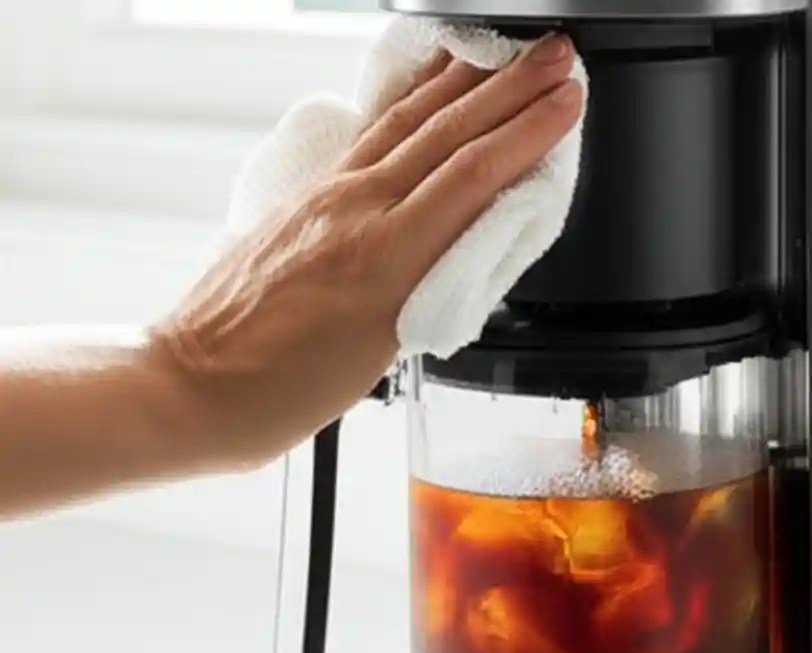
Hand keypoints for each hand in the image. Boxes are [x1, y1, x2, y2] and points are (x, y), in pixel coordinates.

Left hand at [152, 34, 583, 469]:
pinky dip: (410, 99)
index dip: (528, 131)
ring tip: (507, 52)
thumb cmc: (279, 389)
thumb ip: (434, 289)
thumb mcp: (381, 354)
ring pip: (409, 120)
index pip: (474, 174)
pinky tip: (429, 82)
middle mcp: (355, 209)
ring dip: (467, 80)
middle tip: (556, 53)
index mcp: (383, 256)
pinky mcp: (307, 195)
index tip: (568, 99)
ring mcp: (327, 195)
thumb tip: (475, 249)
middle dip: (512, 86)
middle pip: (449, 131)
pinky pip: (371, 132)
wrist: (190, 384)